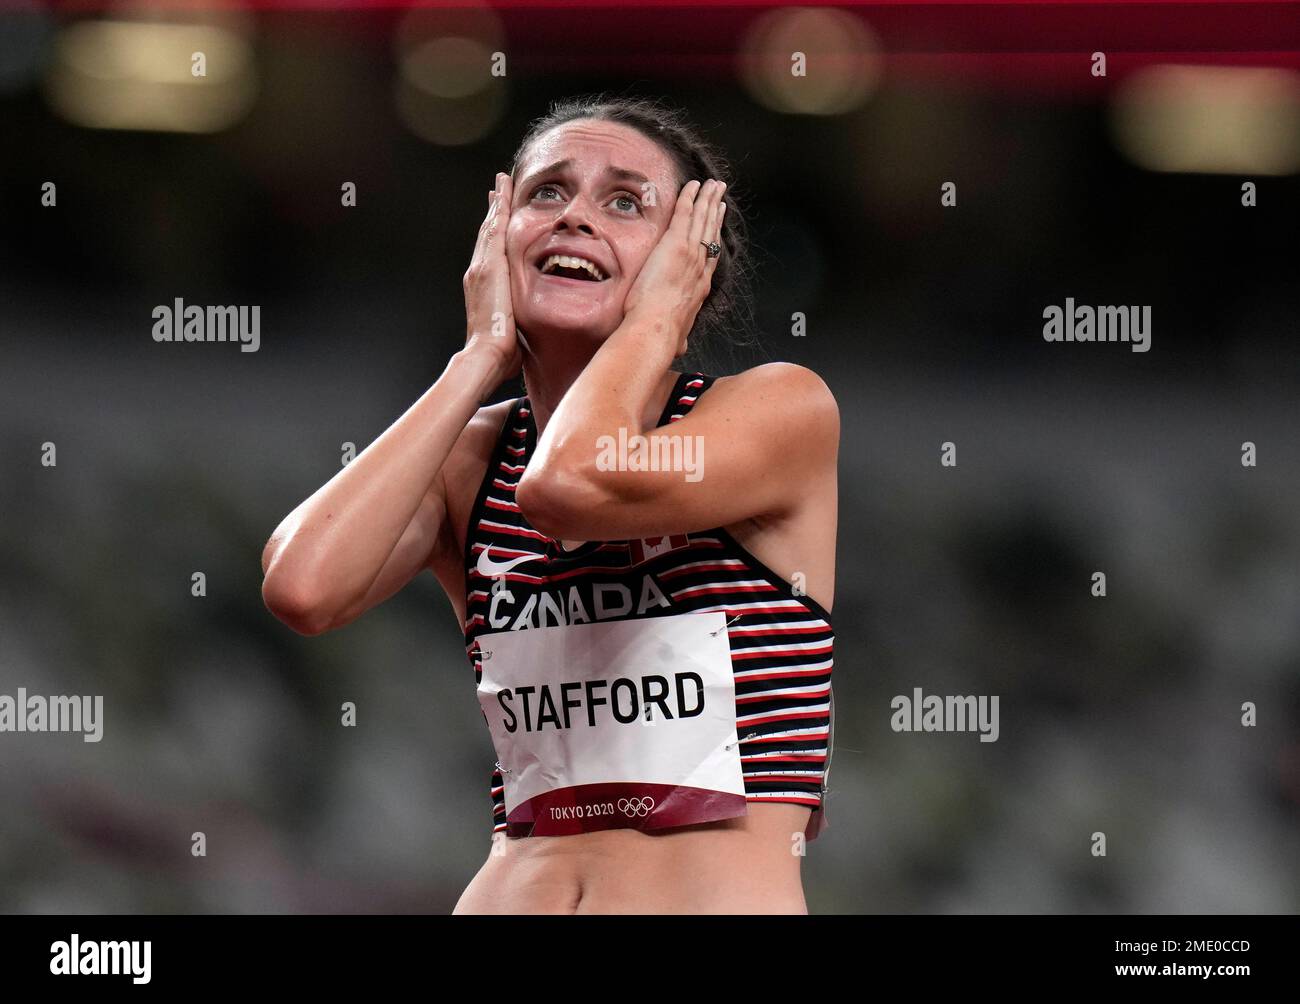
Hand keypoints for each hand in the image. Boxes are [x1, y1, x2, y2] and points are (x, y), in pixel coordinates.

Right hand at [462, 172, 521, 386]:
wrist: (485, 355)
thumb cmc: (500, 354)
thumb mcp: (511, 332)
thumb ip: (518, 324)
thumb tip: (528, 335)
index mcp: (485, 288)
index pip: (492, 254)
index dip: (496, 234)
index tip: (500, 217)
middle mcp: (478, 273)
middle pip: (487, 234)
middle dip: (493, 211)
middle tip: (497, 189)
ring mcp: (481, 268)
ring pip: (489, 227)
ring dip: (496, 204)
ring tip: (500, 183)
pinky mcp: (488, 266)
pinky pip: (494, 229)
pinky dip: (497, 209)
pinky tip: (502, 192)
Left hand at [622, 179, 726, 353]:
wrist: (656, 329)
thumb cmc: (663, 336)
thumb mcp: (677, 339)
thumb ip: (680, 338)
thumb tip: (680, 346)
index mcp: (700, 287)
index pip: (709, 256)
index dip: (714, 236)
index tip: (717, 222)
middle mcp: (700, 267)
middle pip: (710, 232)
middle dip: (715, 211)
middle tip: (719, 195)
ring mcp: (690, 253)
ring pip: (702, 219)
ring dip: (707, 198)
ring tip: (713, 184)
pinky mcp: (675, 244)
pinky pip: (685, 214)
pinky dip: (690, 197)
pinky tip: (693, 184)